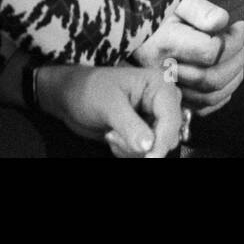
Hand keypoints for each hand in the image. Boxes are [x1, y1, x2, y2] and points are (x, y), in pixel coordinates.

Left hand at [37, 64, 182, 156]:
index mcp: (159, 84)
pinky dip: (127, 150)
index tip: (150, 158)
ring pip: (156, 147)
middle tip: (114, 135)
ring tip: (111, 134)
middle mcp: (162, 101)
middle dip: (141, 144)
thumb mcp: (109, 106)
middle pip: (168, 135)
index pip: (171, 118)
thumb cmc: (89, 90)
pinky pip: (145, 151)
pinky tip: (113, 136)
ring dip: (131, 148)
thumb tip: (149, 147)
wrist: (72, 97)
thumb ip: (130, 126)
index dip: (162, 140)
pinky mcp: (145, 131)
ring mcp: (154, 117)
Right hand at [131, 0, 243, 115]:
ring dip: (234, 76)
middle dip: (236, 58)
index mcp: (163, 43)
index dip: (233, 40)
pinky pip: (203, 106)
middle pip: (212, 78)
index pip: (210, 52)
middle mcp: (161, 70)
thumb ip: (200, 10)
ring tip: (235, 53)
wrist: (131, 23)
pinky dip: (223, 93)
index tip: (240, 26)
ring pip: (210, 96)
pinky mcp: (170, 96)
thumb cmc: (157, 7)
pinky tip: (225, 71)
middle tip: (239, 38)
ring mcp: (165, 87)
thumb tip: (223, 21)